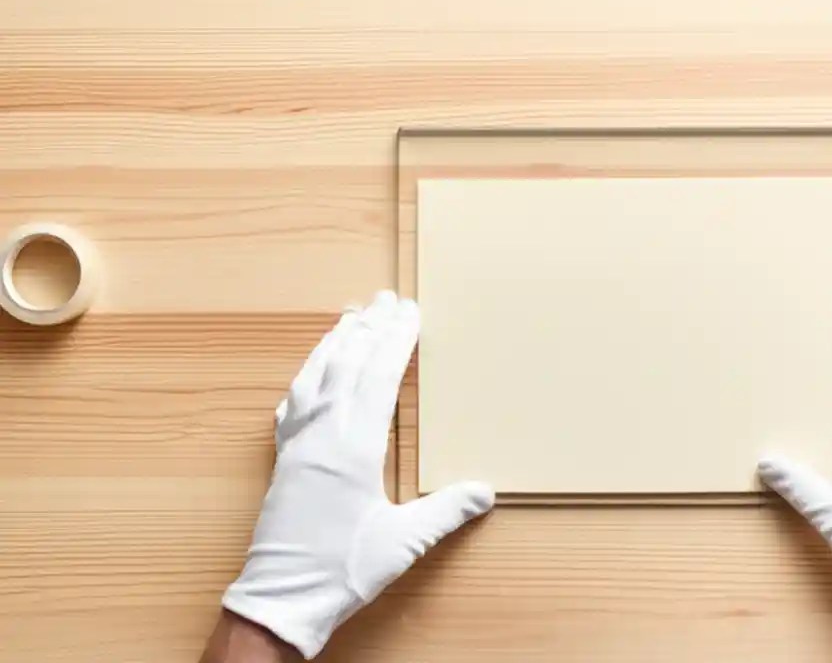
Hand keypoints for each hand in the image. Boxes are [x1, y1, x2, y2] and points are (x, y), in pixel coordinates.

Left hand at [221, 291, 493, 658]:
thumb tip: (485, 491)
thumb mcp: (405, 543)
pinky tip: (312, 372)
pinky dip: (308, 375)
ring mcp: (297, 444)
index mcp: (353, 447)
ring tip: (351, 315)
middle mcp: (321, 435)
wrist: (281, 599)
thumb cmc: (342, 571)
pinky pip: (295, 401)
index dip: (396, 340)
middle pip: (346, 365)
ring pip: (315, 376)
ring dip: (335, 342)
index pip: (378, 377)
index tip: (409, 311)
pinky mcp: (283, 460)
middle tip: (385, 298)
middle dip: (369, 328)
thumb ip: (446, 511)